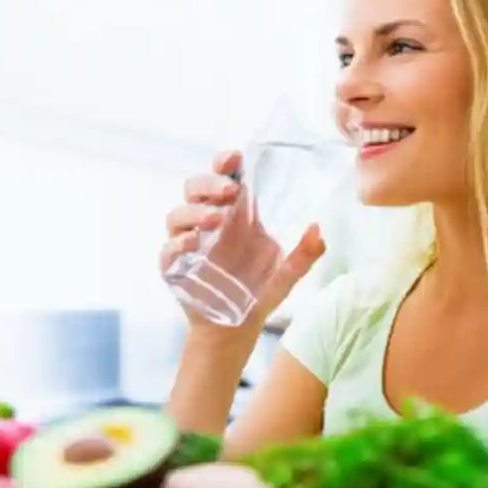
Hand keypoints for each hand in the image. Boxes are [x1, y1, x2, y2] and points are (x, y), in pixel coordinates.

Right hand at [160, 150, 325, 334]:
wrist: (236, 329)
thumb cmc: (259, 292)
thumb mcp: (287, 274)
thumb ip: (304, 254)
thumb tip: (319, 231)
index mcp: (234, 214)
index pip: (223, 177)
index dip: (224, 163)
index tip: (235, 157)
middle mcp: (208, 223)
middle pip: (194, 187)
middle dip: (209, 182)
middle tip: (229, 190)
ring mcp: (189, 244)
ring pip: (177, 214)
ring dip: (194, 211)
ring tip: (216, 219)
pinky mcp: (175, 267)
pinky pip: (167, 249)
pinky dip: (178, 243)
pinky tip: (194, 244)